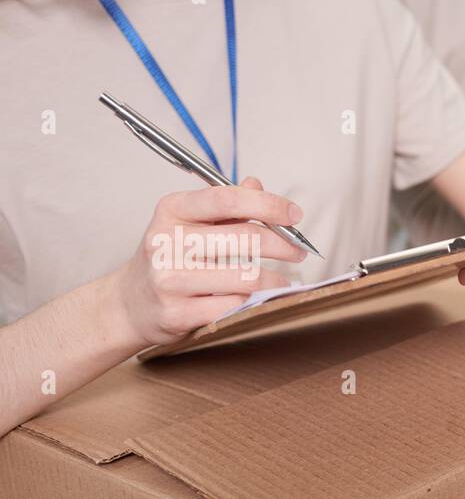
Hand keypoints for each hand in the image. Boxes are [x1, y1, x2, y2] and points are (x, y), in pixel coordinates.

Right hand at [107, 176, 300, 345]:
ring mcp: (169, 280)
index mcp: (171, 210)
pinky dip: (252, 303)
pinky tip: (257, 300)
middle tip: (299, 251)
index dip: (268, 204)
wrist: (130, 304)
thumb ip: (226, 206)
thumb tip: (257, 185)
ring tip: (282, 281)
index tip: (295, 214)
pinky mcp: (177, 313)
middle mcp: (166, 242)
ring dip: (274, 280)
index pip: (227, 198)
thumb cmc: (170, 258)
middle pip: (244, 238)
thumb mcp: (189, 223)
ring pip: (246, 277)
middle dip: (283, 245)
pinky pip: (234, 306)